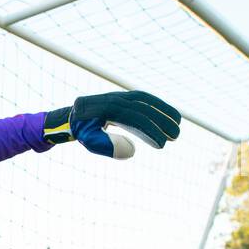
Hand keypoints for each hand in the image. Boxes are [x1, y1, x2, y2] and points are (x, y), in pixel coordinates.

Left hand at [43, 90, 181, 159]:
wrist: (71, 115)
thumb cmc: (81, 130)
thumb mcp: (90, 140)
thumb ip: (107, 145)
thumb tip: (132, 151)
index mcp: (108, 108)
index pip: (135, 119)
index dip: (150, 131)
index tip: (162, 144)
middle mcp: (116, 98)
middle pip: (144, 107)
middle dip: (163, 120)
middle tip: (177, 136)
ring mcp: (120, 96)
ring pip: (147, 101)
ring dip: (164, 110)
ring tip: (178, 125)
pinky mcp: (123, 98)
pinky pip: (143, 100)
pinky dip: (157, 107)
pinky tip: (166, 118)